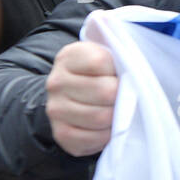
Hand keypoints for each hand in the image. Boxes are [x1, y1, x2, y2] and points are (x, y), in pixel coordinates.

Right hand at [46, 41, 118, 156]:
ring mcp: (56, 109)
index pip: (101, 62)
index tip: (119, 73)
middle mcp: (56, 82)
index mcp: (69, 57)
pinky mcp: (62, 133)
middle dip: (121, 96)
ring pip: (100, 117)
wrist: (72, 100)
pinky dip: (106, 135)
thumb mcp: (105, 56)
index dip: (118, 69)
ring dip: (116, 117)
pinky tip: (107, 127)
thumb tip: (120, 41)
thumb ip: (116, 49)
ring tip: (117, 112)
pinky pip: (92, 138)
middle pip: (105, 91)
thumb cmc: (99, 76)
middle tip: (124, 96)